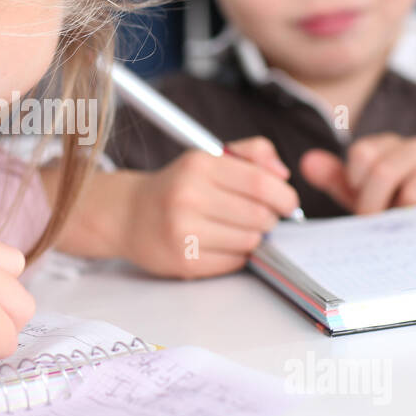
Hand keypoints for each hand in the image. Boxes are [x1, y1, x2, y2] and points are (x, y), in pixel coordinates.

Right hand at [121, 136, 300, 278]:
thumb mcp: (209, 158)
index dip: (284, 196)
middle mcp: (188, 197)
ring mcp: (184, 233)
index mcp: (198, 166)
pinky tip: (222, 243)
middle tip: (261, 216)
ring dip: (254, 237)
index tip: (287, 202)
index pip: (260, 184)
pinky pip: (234, 262)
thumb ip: (252, 154)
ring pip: (250, 241)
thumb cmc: (177, 186)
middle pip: (260, 216)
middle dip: (270, 218)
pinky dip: (237, 254)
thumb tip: (283, 174)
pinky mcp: (184, 261)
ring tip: (237, 228)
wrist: (129, 215)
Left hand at [300, 134, 415, 214]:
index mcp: (389, 145)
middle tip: (375, 222)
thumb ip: (334, 178)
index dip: (355, 184)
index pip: (363, 153)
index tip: (359, 201)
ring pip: (413, 191)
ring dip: (401, 216)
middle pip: (385, 171)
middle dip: (373, 205)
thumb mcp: (359, 194)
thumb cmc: (393, 206)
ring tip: (401, 224)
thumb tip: (306, 162)